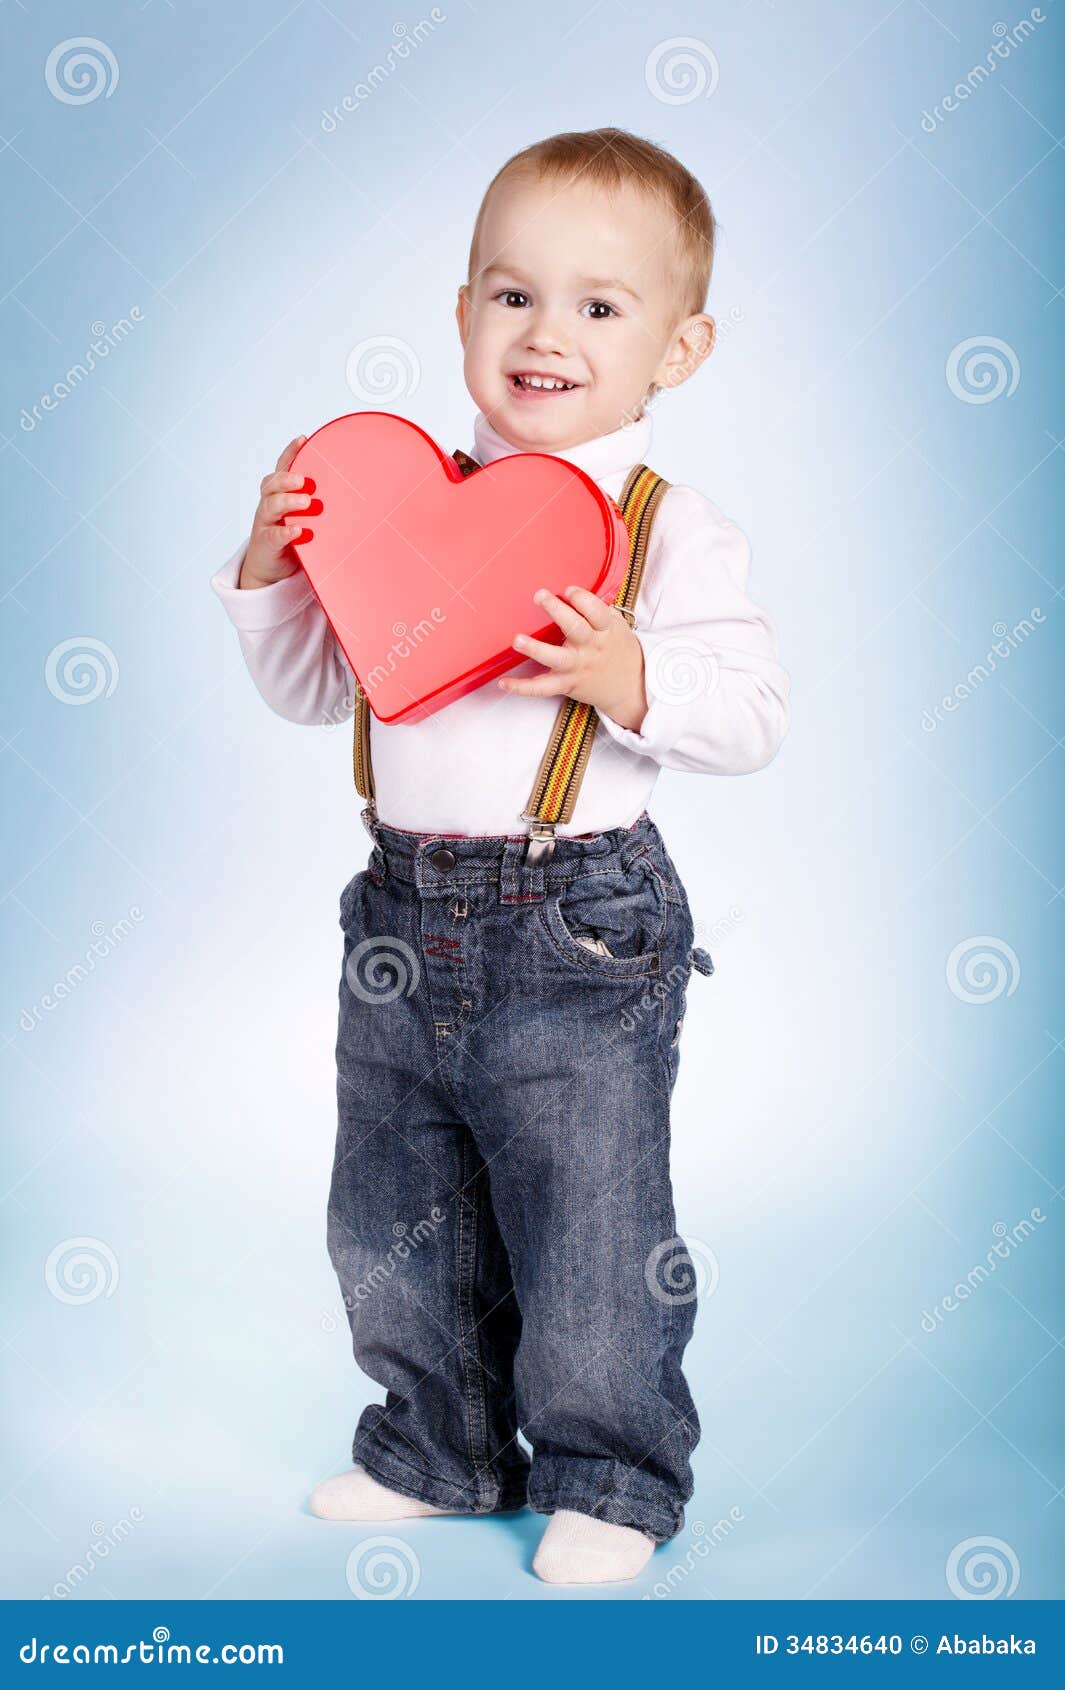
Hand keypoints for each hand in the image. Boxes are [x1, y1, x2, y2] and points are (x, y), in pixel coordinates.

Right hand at [238, 435, 313, 588]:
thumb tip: (354, 486)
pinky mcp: (266, 542)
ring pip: (271, 505)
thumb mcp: (305, 514)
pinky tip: (298, 530)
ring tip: (305, 502)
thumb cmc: (291, 535)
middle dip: (287, 478)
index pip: (282, 468)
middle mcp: (270, 503)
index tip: (303, 440)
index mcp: (279, 492)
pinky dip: (285, 532)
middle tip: (303, 479)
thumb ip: (319, 500)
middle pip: (272, 484)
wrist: (269, 567)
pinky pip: (274, 535)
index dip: (290, 453)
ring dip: (288, 501)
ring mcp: (266, 523)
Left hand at [498, 585, 648, 730]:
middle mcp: (591, 648)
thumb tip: (573, 591)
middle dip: (557, 611)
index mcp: (605, 630)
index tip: (568, 590)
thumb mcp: (616, 626)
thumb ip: (596, 611)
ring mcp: (578, 667)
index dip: (582, 599)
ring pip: (556, 658)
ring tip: (518, 640)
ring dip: (536, 649)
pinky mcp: (567, 684)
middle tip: (540, 596)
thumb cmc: (618, 650)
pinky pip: (542, 688)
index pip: (596, 612)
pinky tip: (504, 682)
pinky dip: (522, 687)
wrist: (630, 687)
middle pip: (575, 628)